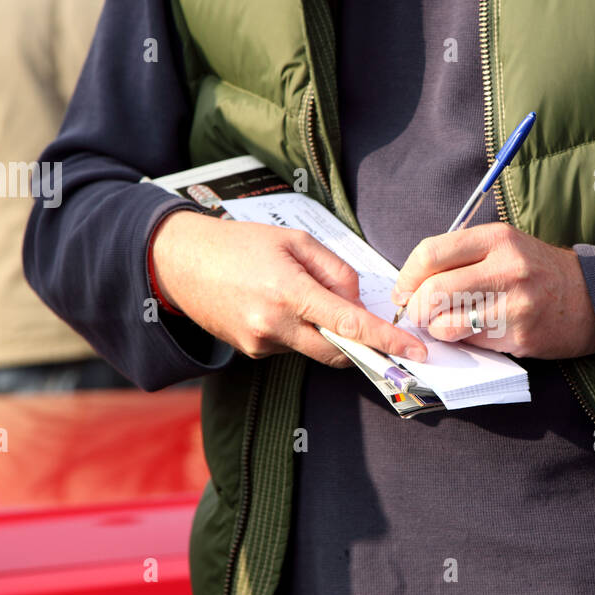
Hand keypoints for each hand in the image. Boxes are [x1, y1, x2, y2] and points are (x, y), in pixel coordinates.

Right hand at [150, 211, 428, 367]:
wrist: (180, 262)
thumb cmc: (240, 243)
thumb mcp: (295, 241)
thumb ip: (336, 272)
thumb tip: (357, 302)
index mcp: (289, 292)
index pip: (350, 325)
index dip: (387, 341)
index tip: (414, 353)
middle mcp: (274, 325)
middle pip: (338, 351)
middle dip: (360, 343)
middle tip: (373, 327)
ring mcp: (261, 343)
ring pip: (315, 348)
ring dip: (324, 330)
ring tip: (297, 292)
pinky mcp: (251, 352)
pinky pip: (292, 347)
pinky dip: (299, 331)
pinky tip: (276, 305)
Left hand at [391, 222, 594, 359]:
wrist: (594, 298)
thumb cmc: (539, 272)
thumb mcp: (506, 247)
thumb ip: (462, 258)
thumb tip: (411, 285)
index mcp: (497, 239)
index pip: (430, 254)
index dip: (407, 277)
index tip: (404, 290)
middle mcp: (506, 267)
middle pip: (433, 292)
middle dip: (415, 309)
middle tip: (417, 315)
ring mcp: (514, 303)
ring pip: (447, 323)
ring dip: (436, 329)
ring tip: (444, 325)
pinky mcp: (519, 335)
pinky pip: (471, 342)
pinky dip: (462, 341)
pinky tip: (472, 333)